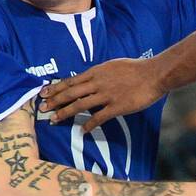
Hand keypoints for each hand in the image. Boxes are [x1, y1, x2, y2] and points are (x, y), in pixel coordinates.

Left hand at [40, 56, 162, 129]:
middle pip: (71, 93)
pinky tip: (82, 130)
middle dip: (55, 101)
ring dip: (65, 113)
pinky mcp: (117, 106)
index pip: (71, 81)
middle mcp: (98, 83)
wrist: (154, 74)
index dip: (56, 88)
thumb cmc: (136, 68)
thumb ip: (100, 73)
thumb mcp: (113, 65)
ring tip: (55, 120)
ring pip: (80, 105)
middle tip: (42, 109)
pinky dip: (89, 124)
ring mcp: (107, 95)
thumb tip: (90, 79)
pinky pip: (99, 117)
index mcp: (96, 71)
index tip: (43, 93)